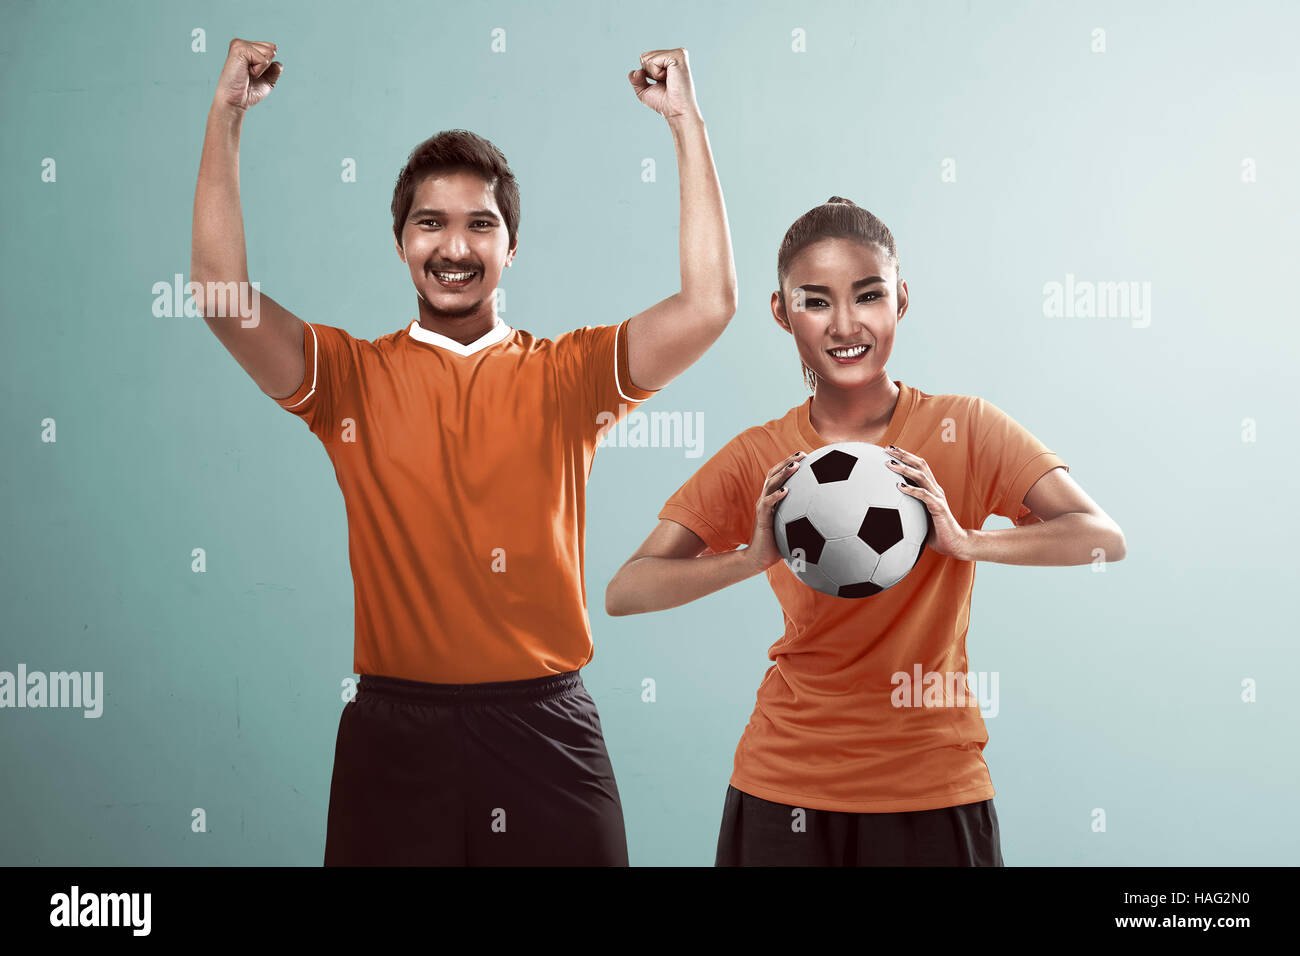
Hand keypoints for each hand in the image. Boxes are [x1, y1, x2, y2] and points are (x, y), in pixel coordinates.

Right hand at [216, 38, 282, 111]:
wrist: (236, 101)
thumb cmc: (247, 92)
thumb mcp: (267, 81)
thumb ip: (275, 70)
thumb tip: (278, 63)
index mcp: (246, 47)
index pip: (271, 48)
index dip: (268, 65)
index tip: (253, 74)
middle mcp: (242, 43)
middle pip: (272, 49)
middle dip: (266, 66)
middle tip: (250, 75)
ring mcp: (239, 45)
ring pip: (269, 52)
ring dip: (262, 69)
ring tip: (247, 74)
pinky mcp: (239, 49)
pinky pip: (263, 59)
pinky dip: (258, 70)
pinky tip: (246, 73)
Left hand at [628, 48, 701, 120]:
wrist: (676, 111)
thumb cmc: (665, 103)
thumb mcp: (645, 91)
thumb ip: (636, 80)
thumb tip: (634, 71)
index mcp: (669, 60)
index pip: (645, 58)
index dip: (646, 74)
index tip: (661, 84)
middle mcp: (674, 54)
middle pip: (644, 56)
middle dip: (648, 73)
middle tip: (664, 83)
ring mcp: (678, 53)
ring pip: (648, 58)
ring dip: (653, 74)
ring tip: (668, 81)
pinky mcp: (678, 56)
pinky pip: (654, 60)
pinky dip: (657, 73)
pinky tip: (669, 78)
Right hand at [745, 451, 806, 573]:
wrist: (759, 558)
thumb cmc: (779, 544)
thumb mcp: (794, 528)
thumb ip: (806, 519)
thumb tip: (831, 516)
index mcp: (774, 499)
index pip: (779, 475)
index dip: (789, 462)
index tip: (806, 454)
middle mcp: (767, 499)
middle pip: (774, 473)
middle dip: (787, 461)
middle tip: (802, 454)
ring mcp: (763, 507)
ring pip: (771, 484)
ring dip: (783, 473)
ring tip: (795, 466)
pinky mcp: (762, 519)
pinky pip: (768, 504)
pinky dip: (776, 496)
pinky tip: (786, 491)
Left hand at [886, 445, 971, 559]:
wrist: (954, 543)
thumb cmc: (935, 531)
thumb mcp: (917, 516)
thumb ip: (906, 509)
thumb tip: (883, 510)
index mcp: (930, 489)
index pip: (918, 466)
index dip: (905, 456)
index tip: (888, 450)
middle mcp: (935, 489)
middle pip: (920, 465)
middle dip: (904, 455)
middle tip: (887, 449)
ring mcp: (938, 497)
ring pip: (921, 477)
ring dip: (904, 469)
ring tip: (889, 464)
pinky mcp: (938, 508)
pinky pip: (924, 496)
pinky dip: (911, 489)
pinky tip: (898, 486)